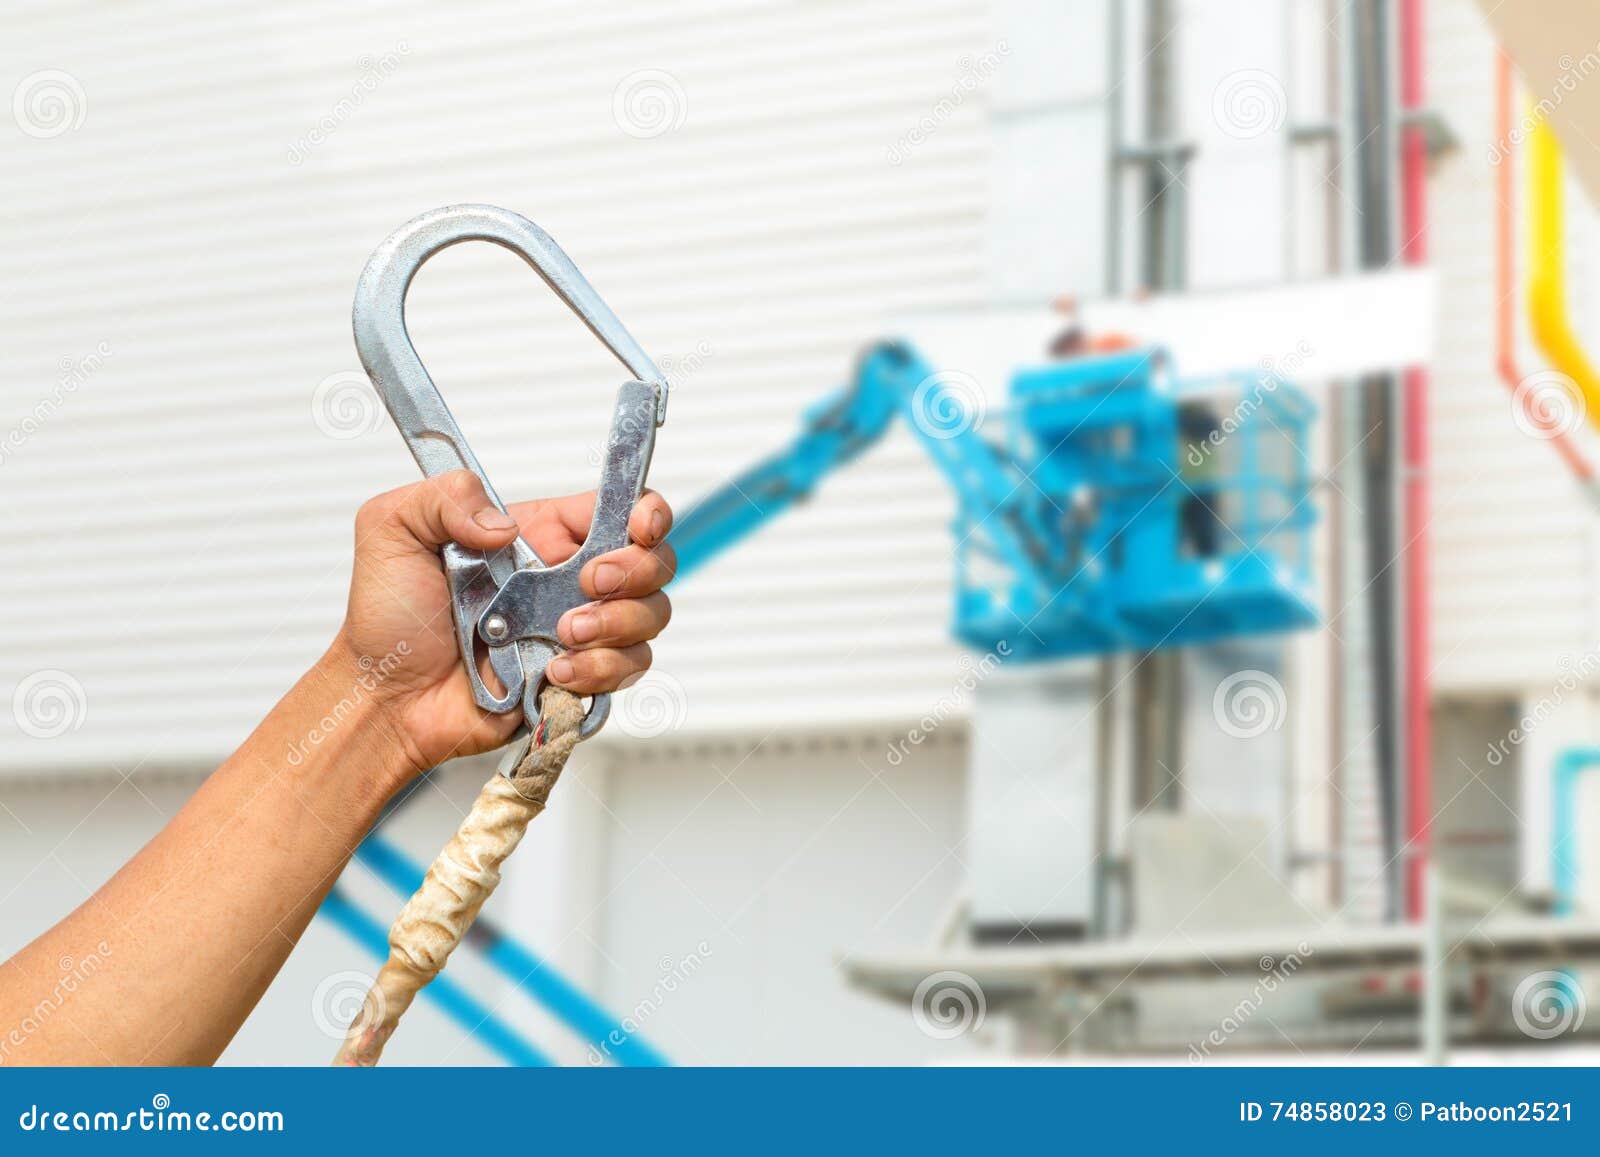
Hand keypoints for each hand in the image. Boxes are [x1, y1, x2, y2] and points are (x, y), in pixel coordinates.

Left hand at [333, 469, 674, 774]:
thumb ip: (444, 497)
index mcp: (539, 535)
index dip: (646, 512)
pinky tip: (555, 672)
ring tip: (562, 635)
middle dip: (635, 571)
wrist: (385, 699)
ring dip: (617, 624)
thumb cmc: (387, 620)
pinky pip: (625, 671)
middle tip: (588, 585)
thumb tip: (502, 522)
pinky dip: (599, 670)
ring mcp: (577, 632)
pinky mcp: (578, 679)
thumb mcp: (391, 529)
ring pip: (649, 618)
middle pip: (653, 563)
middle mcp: (566, 581)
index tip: (639, 527)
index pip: (619, 508)